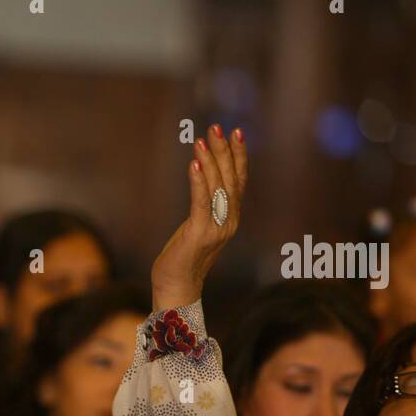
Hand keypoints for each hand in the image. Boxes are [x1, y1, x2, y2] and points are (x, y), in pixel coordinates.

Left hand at [151, 125, 247, 310]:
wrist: (177, 287)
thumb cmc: (182, 257)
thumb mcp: (198, 227)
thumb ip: (205, 207)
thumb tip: (203, 180)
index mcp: (231, 218)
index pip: (238, 181)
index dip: (238, 156)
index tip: (236, 132)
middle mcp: (229, 222)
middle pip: (230, 179)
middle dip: (224, 151)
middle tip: (217, 127)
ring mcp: (217, 229)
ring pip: (217, 188)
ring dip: (211, 161)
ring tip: (203, 139)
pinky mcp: (199, 234)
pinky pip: (200, 203)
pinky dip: (199, 182)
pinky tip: (195, 165)